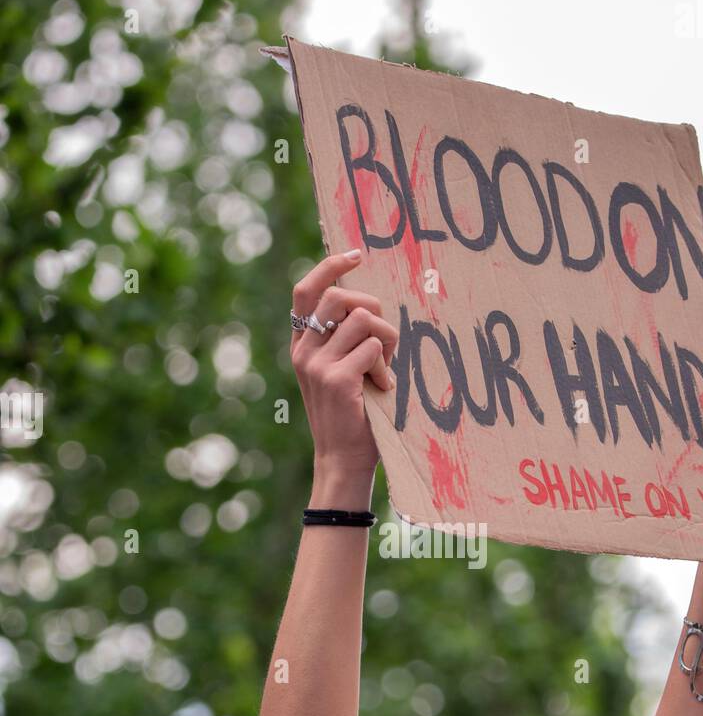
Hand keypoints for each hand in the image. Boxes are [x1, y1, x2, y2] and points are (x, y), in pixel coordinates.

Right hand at [290, 250, 397, 477]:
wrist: (343, 460)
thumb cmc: (351, 414)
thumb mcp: (340, 371)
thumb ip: (344, 339)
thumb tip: (368, 303)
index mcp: (302, 346)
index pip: (305, 290)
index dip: (330, 266)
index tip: (356, 254)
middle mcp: (304, 351)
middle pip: (340, 297)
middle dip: (371, 307)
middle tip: (384, 338)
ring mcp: (317, 365)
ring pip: (363, 321)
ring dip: (386, 340)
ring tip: (384, 369)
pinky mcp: (336, 379)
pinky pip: (374, 348)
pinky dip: (387, 366)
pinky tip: (382, 388)